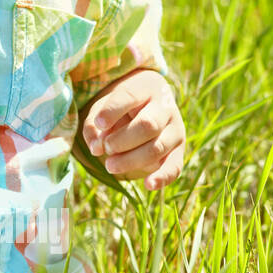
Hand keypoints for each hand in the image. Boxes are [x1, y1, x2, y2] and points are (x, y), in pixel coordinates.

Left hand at [79, 68, 184, 190]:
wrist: (149, 102)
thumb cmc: (120, 106)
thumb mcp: (104, 106)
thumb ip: (93, 124)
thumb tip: (96, 149)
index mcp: (145, 88)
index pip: (130, 96)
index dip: (113, 111)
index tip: (99, 122)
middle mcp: (165, 108)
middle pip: (148, 125)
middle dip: (122, 140)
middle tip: (107, 147)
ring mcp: (175, 129)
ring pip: (157, 147)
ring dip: (131, 160)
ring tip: (109, 165)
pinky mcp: (179, 150)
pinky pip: (175, 166)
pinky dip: (163, 177)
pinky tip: (148, 184)